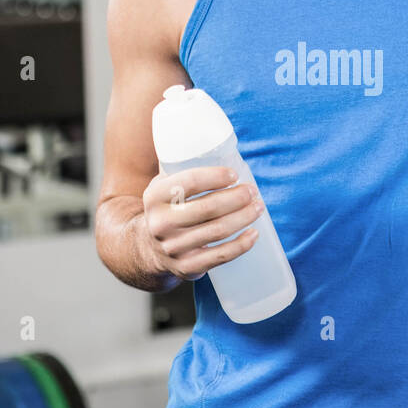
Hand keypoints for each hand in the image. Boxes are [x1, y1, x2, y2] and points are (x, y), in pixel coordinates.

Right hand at [142, 165, 262, 282]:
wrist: (148, 249)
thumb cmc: (168, 208)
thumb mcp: (162, 186)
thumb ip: (179, 165)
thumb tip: (210, 140)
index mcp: (154, 197)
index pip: (188, 182)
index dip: (215, 177)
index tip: (234, 174)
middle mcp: (160, 224)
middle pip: (208, 208)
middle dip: (236, 197)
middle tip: (252, 191)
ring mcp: (173, 248)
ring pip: (217, 231)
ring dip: (244, 217)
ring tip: (258, 207)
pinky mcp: (187, 267)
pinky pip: (220, 256)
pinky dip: (241, 245)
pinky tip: (254, 233)